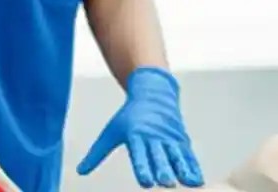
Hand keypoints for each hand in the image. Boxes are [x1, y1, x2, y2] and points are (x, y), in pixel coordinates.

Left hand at [77, 66, 204, 187]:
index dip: (143, 168)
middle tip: (166, 183)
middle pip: (160, 156)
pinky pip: (188, 154)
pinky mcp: (180, 139)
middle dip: (164, 170)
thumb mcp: (111, 132)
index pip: (140, 155)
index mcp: (136, 135)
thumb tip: (80, 171)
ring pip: (177, 155)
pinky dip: (193, 167)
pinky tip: (197, 180)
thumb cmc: (129, 116)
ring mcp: (170, 138)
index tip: (146, 182)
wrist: (153, 93)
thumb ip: (97, 153)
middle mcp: (155, 137)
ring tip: (188, 183)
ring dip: (182, 169)